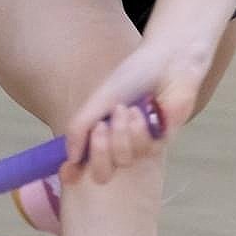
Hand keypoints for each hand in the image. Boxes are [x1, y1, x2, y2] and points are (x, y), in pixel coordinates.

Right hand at [60, 38, 211, 185]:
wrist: (167, 62)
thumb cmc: (133, 76)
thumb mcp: (99, 99)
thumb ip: (79, 127)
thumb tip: (70, 159)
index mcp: (101, 133)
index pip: (84, 164)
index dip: (74, 171)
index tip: (68, 172)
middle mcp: (118, 143)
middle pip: (102, 173)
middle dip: (99, 151)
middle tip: (101, 127)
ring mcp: (140, 145)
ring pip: (124, 160)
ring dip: (121, 133)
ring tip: (127, 109)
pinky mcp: (161, 142)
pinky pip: (145, 150)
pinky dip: (140, 130)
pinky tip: (145, 110)